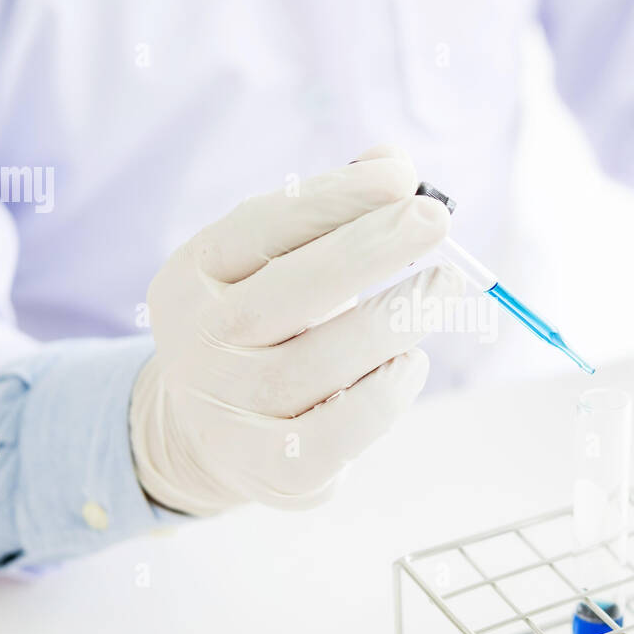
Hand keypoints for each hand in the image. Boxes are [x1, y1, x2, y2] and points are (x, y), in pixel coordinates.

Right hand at [129, 145, 461, 514]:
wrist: (207, 433)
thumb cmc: (264, 327)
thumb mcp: (271, 263)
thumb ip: (326, 212)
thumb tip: (391, 163)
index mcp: (192, 277)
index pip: (261, 226)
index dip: (334, 196)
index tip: (400, 175)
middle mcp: (199, 344)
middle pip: (291, 291)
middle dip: (371, 248)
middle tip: (435, 219)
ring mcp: (230, 412)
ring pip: (323, 360)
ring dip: (396, 318)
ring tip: (441, 289)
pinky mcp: (272, 470)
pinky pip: (342, 430)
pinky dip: (388, 393)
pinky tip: (410, 362)